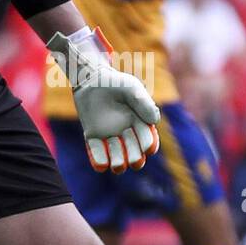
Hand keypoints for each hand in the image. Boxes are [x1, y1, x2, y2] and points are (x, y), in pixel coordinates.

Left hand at [46, 27, 160, 172]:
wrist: (90, 78)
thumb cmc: (115, 82)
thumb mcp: (131, 89)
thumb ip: (143, 103)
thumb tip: (155, 121)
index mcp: (139, 122)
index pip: (146, 138)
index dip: (149, 144)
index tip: (149, 148)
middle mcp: (126, 132)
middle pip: (133, 151)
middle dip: (135, 158)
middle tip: (135, 161)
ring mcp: (109, 135)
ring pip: (116, 155)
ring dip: (118, 163)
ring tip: (118, 166)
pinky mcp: (93, 135)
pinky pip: (96, 151)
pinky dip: (98, 160)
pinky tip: (101, 166)